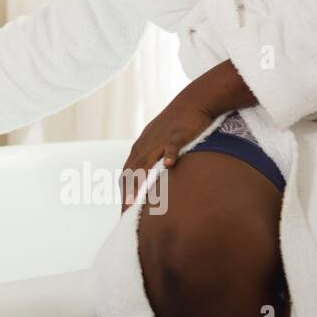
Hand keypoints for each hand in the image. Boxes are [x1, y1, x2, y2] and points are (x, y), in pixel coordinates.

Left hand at [119, 97, 215, 212]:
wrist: (193, 101)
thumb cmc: (178, 124)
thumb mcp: (160, 142)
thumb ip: (155, 159)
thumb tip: (156, 180)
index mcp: (140, 148)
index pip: (127, 174)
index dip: (124, 193)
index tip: (123, 213)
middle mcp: (145, 145)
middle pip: (132, 173)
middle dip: (127, 194)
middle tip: (125, 215)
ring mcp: (160, 139)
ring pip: (145, 162)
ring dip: (139, 181)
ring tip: (134, 201)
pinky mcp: (178, 134)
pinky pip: (172, 145)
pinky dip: (170, 154)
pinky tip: (169, 164)